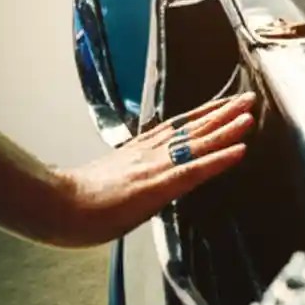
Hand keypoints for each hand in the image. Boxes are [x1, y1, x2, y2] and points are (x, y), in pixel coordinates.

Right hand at [49, 93, 255, 246]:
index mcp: (139, 150)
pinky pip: (194, 170)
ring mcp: (155, 166)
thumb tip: (143, 175)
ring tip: (249, 116)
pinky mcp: (156, 185)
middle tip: (249, 99)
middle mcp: (151, 152)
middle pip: (193, 127)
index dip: (204, 113)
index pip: (178, 126)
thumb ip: (131, 170)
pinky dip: (219, 159)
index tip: (226, 103)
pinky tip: (239, 151)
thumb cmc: (78, 199)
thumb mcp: (110, 176)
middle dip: (223, 113)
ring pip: (198, 143)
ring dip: (227, 128)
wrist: (55, 206)